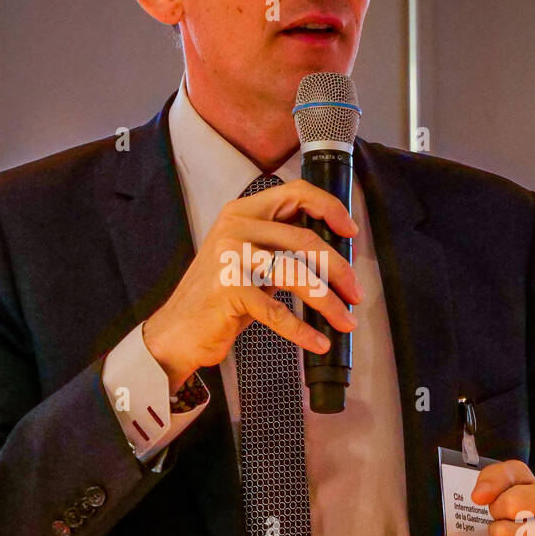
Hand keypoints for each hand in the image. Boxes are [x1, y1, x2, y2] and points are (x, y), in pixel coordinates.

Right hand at [143, 179, 362, 392]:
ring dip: (329, 302)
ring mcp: (231, 257)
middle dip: (339, 270)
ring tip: (345, 320)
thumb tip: (332, 254)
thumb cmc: (217, 296)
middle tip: (356, 293)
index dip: (329, 209)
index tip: (350, 231)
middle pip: (305, 240)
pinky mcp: (229, 290)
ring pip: (297, 275)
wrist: (178, 329)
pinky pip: (277, 310)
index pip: (296, 194)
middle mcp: (236, 228)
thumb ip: (280, 247)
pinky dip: (303, 330)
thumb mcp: (248, 258)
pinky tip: (318, 341)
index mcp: (243, 212)